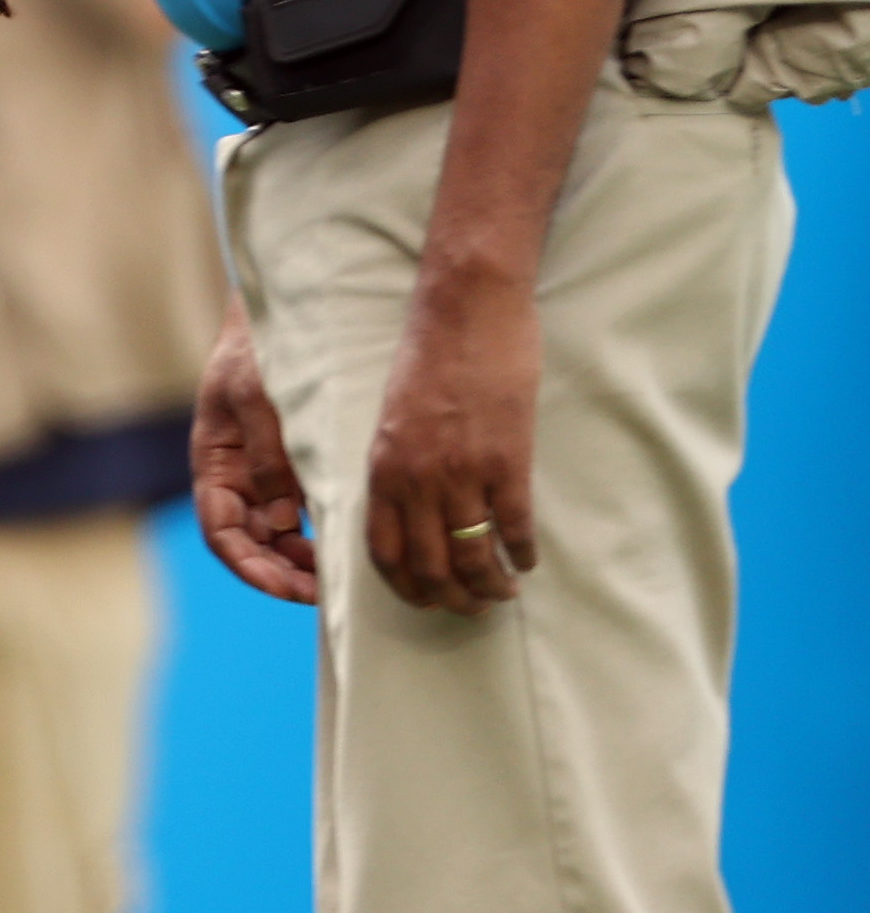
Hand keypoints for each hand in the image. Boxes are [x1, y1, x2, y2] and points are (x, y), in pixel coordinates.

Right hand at [191, 298, 316, 603]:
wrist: (284, 311)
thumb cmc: (257, 348)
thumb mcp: (254, 397)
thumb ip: (267, 458)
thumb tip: (282, 522)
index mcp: (214, 460)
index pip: (220, 531)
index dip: (248, 565)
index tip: (282, 586)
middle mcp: (236, 474)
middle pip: (249, 542)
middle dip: (278, 573)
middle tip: (319, 593)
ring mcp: (264, 471)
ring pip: (276, 534)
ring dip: (298, 560)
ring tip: (335, 576)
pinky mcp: (294, 463)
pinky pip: (302, 511)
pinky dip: (316, 532)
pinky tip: (345, 542)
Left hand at [366, 273, 540, 615]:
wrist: (465, 308)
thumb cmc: (428, 354)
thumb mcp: (394, 414)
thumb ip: (399, 462)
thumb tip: (410, 509)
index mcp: (384, 466)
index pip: (384, 551)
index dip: (407, 587)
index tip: (427, 599)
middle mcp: (417, 478)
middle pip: (431, 567)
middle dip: (453, 599)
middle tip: (473, 605)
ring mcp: (463, 472)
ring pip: (475, 559)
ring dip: (491, 587)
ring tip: (504, 590)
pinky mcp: (507, 460)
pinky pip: (515, 528)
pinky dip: (523, 553)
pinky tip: (528, 559)